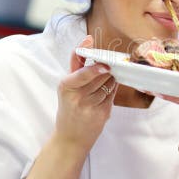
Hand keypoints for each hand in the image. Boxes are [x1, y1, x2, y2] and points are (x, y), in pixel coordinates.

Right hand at [54, 35, 117, 151]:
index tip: (105, 64)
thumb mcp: (66, 86)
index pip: (83, 73)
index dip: (96, 67)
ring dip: (110, 78)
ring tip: (103, 81)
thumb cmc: (68, 108)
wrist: (70, 138)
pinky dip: (111, 89)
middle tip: (107, 65)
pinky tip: (105, 91)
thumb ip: (77, 64)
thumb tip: (88, 40)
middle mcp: (77, 97)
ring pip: (109, 83)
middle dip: (106, 69)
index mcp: (65, 86)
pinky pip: (112, 94)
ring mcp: (91, 107)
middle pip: (101, 76)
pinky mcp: (102, 114)